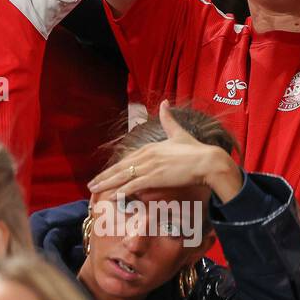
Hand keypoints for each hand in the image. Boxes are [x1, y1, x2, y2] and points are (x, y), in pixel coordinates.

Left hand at [88, 100, 243, 201]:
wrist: (208, 161)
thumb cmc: (195, 150)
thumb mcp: (178, 132)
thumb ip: (168, 119)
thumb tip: (164, 103)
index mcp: (150, 147)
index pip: (126, 159)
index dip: (113, 168)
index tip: (103, 174)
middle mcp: (146, 155)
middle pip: (120, 168)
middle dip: (104, 177)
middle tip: (91, 185)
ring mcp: (150, 166)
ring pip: (123, 176)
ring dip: (107, 184)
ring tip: (95, 190)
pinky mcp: (155, 177)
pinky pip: (134, 185)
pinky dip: (122, 191)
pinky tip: (113, 196)